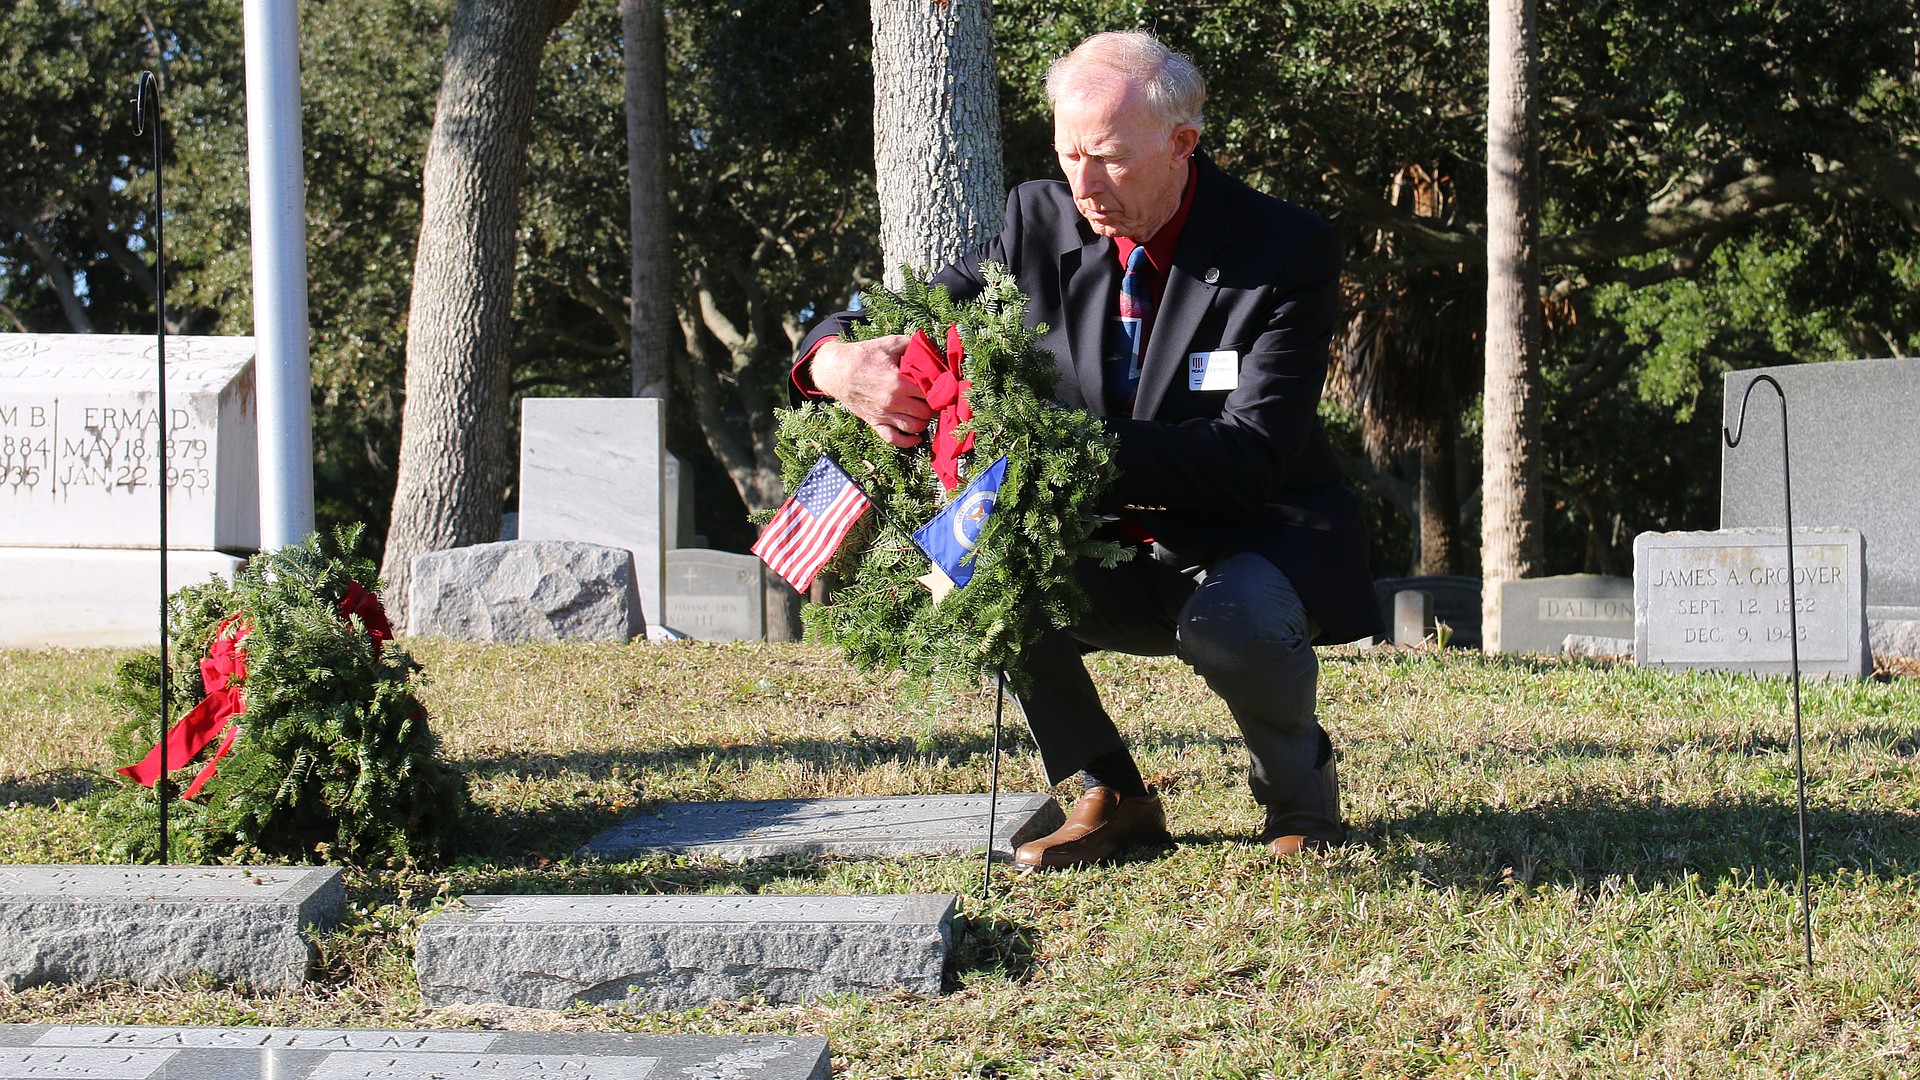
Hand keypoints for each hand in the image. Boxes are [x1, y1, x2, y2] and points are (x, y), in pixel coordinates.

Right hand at [811, 335, 932, 447]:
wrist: (836, 371)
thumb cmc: (863, 355)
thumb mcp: (889, 343)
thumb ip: (912, 344)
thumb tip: (931, 349)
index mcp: (898, 382)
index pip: (930, 392)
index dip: (940, 390)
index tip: (944, 387)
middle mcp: (892, 402)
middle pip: (925, 412)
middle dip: (935, 406)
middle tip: (938, 400)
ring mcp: (883, 415)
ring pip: (914, 427)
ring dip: (925, 422)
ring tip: (927, 412)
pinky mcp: (875, 423)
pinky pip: (894, 439)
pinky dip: (908, 441)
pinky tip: (917, 436)